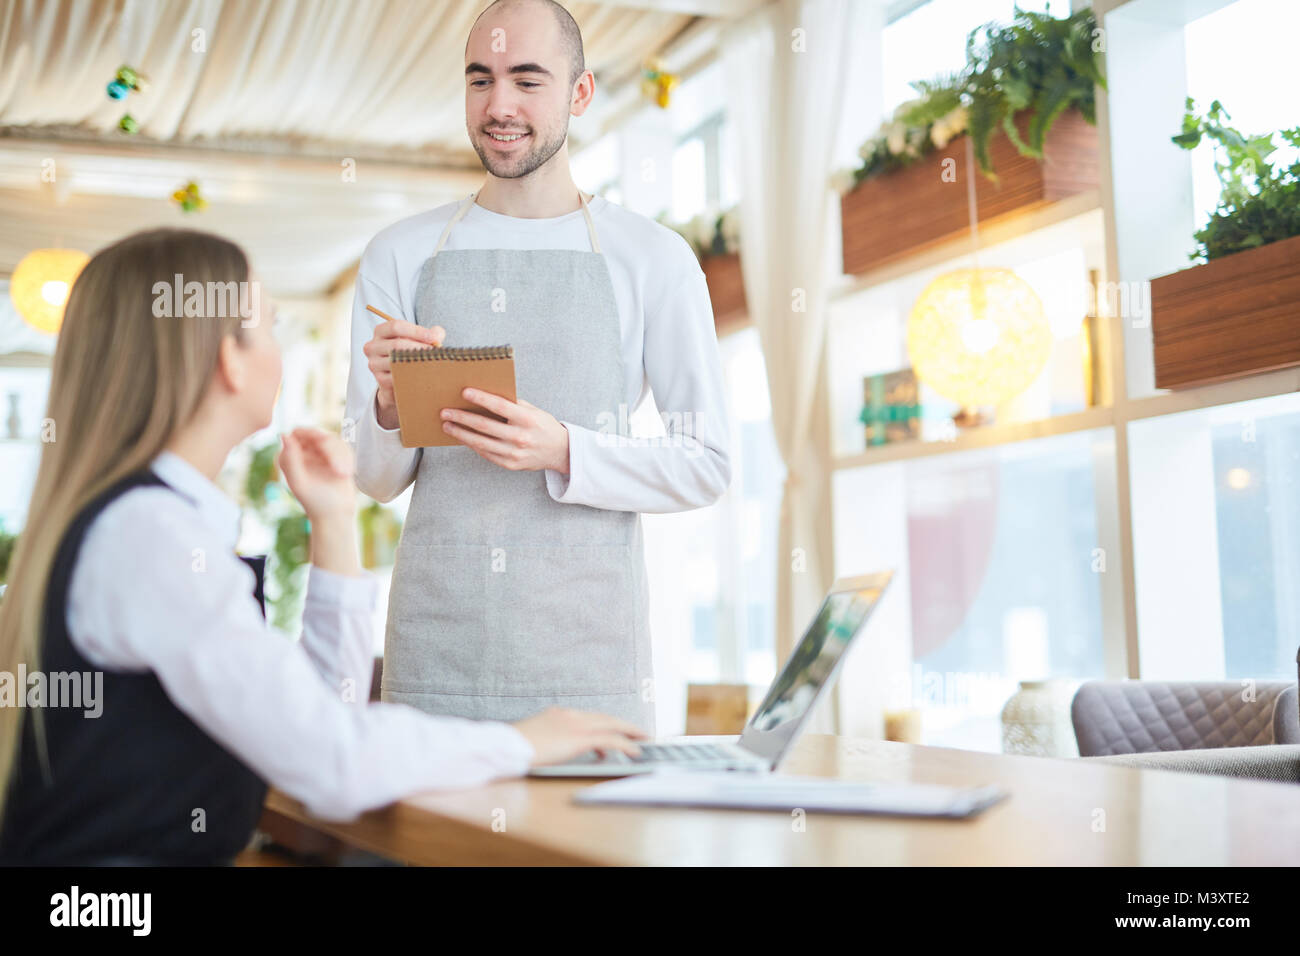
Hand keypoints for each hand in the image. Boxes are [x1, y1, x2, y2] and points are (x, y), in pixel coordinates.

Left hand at [276, 428, 355, 520]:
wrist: (336, 515)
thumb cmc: (316, 502)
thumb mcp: (300, 482)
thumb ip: (290, 460)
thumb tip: (284, 434)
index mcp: (288, 457)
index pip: (298, 433)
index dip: (312, 434)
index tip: (324, 443)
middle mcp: (302, 453)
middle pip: (318, 434)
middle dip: (331, 449)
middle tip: (339, 469)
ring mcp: (319, 454)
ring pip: (333, 439)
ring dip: (341, 456)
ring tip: (345, 475)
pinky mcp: (334, 457)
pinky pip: (343, 446)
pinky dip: (347, 458)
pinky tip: (347, 473)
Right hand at [363, 316, 444, 428]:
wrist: (397, 378)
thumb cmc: (409, 352)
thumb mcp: (418, 339)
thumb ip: (430, 333)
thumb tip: (437, 335)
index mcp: (380, 331)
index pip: (396, 326)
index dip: (416, 331)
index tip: (433, 337)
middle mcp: (372, 346)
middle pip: (397, 344)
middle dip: (420, 348)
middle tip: (436, 353)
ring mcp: (374, 364)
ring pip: (398, 362)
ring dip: (418, 362)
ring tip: (433, 363)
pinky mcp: (380, 380)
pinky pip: (399, 377)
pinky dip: (414, 375)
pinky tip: (425, 374)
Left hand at [441, 389, 569, 472]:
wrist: (559, 452)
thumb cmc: (543, 426)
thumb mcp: (533, 411)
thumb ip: (513, 404)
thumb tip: (486, 394)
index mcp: (527, 419)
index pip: (499, 406)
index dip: (481, 398)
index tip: (464, 392)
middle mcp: (520, 437)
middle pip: (484, 425)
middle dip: (461, 418)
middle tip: (445, 412)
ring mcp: (514, 453)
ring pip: (480, 442)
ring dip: (461, 433)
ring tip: (447, 426)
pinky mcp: (510, 464)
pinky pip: (486, 453)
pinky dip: (472, 444)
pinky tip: (462, 437)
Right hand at [512, 708, 647, 765]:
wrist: (507, 746)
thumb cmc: (514, 747)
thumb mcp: (533, 738)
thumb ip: (549, 739)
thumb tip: (556, 749)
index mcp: (559, 714)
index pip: (589, 717)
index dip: (605, 724)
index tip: (614, 731)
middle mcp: (570, 715)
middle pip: (605, 718)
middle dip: (624, 725)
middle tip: (640, 732)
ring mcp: (575, 724)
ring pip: (612, 725)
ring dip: (630, 732)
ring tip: (642, 740)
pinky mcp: (579, 738)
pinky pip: (610, 740)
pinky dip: (626, 745)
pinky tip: (635, 751)